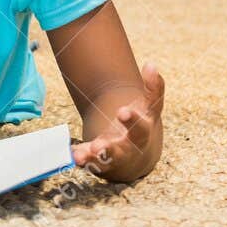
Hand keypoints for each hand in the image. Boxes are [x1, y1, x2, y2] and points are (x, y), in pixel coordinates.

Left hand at [73, 62, 164, 181]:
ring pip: (105, 161)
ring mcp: (114, 157)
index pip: (140, 126)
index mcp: (142, 132)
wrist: (137, 156)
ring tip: (82, 155)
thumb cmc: (141, 126)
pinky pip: (90, 162)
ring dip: (93, 157)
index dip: (133, 119)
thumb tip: (151, 64)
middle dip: (111, 148)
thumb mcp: (149, 108)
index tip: (123, 112)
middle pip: (122, 150)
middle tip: (99, 146)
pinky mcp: (100, 162)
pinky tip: (73, 155)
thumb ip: (152, 89)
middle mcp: (129, 148)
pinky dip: (82, 158)